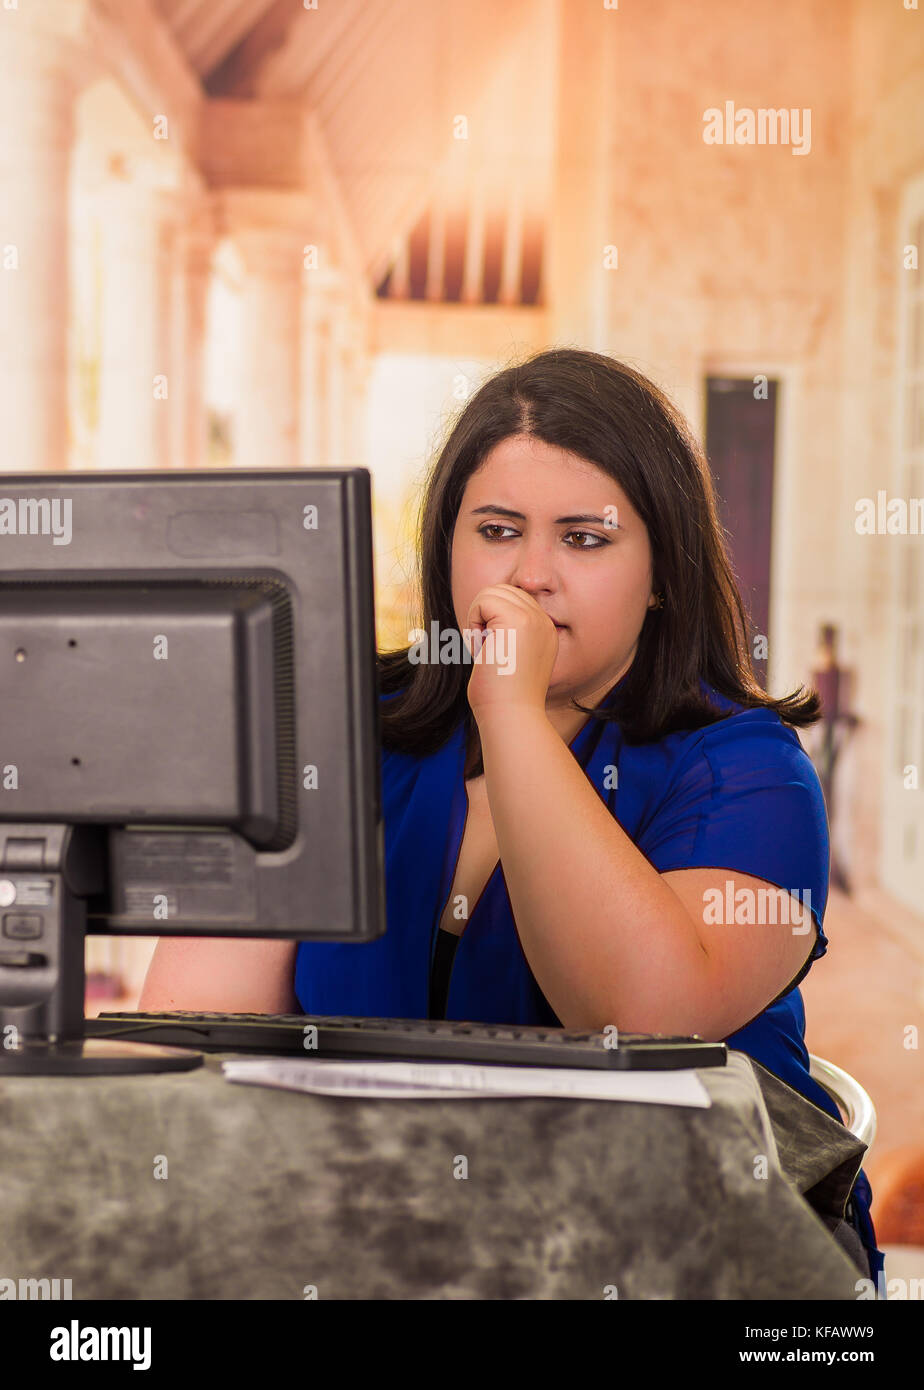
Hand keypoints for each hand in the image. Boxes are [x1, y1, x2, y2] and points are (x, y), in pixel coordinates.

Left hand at [463, 584, 559, 720]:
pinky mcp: (517, 619)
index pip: (514, 601)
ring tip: (484, 649)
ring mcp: (534, 619)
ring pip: (493, 591)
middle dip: (485, 615)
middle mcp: (544, 622)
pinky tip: (481, 648)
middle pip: (504, 591)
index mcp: (545, 632)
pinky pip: (483, 600)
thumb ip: (507, 636)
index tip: (492, 651)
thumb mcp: (512, 660)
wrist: (511, 715)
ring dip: (478, 618)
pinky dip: (473, 622)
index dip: (493, 620)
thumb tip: (485, 618)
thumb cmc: (503, 698)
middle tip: (485, 649)